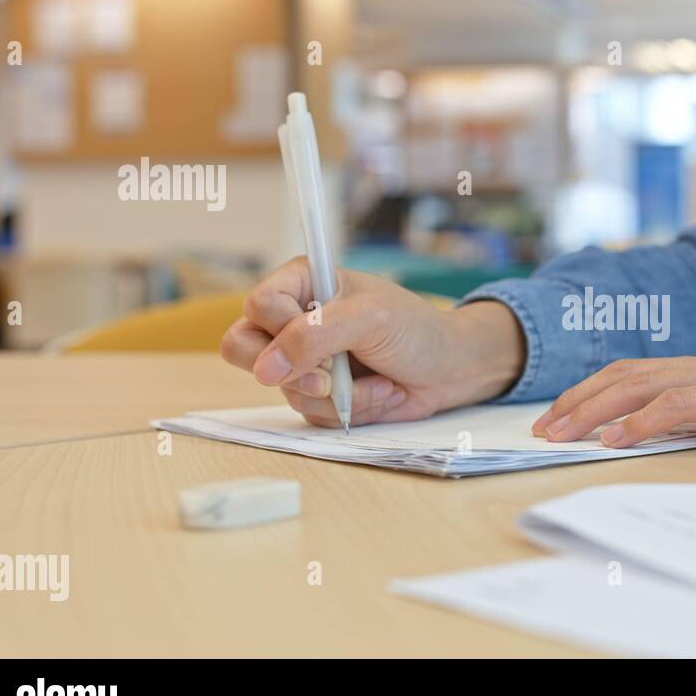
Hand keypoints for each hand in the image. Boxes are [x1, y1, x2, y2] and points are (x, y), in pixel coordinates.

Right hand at [220, 257, 524, 426]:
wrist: (451, 370)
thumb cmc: (417, 331)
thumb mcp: (369, 320)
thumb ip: (314, 336)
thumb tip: (265, 368)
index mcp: (303, 283)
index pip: (258, 305)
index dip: (281, 329)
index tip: (319, 340)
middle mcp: (295, 320)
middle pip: (244, 348)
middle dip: (293, 373)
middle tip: (328, 379)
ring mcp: (305, 360)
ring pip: (284, 389)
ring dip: (338, 394)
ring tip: (380, 380)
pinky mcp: (319, 393)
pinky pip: (310, 413)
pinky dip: (350, 409)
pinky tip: (380, 393)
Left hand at [531, 345, 695, 447]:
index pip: (643, 372)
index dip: (598, 390)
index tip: (566, 415)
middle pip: (628, 373)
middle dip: (578, 398)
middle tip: (542, 428)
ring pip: (641, 384)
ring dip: (593, 409)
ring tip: (559, 433)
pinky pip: (679, 405)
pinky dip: (640, 420)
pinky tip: (614, 438)